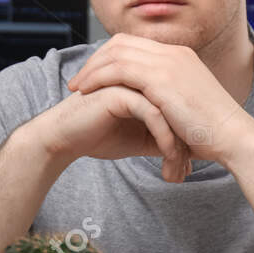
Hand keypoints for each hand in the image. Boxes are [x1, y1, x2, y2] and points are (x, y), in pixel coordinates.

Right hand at [32, 83, 191, 181]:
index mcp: (149, 85)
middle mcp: (143, 80)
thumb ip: (162, 137)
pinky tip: (166, 158)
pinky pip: (153, 115)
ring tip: (177, 171)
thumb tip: (189, 152)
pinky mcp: (122, 92)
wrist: (64, 138)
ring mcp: (133, 83)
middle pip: (179, 110)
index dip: (187, 138)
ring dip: (177, 144)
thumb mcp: (140, 139)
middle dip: (186, 144)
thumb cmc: (98, 135)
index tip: (188, 167)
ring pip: (170, 112)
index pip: (180, 109)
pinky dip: (165, 139)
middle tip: (186, 173)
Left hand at [65, 34, 253, 165]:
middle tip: (79, 80)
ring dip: (92, 69)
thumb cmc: (213, 132)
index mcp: (181, 56)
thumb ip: (170, 97)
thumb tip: (154, 107)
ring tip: (76, 87)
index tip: (95, 76)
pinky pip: (118, 69)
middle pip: (122, 43)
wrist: (233, 137)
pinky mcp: (161, 79)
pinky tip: (86, 92)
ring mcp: (168, 63)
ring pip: (116, 53)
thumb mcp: (189, 105)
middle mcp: (174, 53)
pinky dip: (98, 78)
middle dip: (96, 59)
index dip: (111, 57)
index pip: (135, 44)